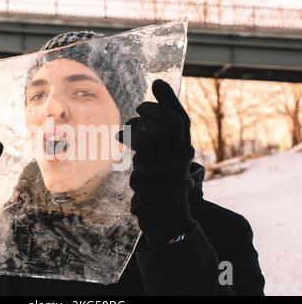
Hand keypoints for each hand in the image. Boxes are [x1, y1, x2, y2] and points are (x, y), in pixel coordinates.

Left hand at [116, 80, 194, 246]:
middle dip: (153, 109)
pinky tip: (120, 138)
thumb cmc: (155, 192)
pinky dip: (130, 138)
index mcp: (182, 151)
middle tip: (138, 107)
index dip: (170, 100)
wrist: (164, 222)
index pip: (182, 120)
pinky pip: (144, 147)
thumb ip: (151, 143)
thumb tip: (139, 120)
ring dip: (138, 127)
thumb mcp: (154, 164)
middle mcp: (180, 157)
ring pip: (156, 133)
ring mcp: (170, 167)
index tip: (157, 82)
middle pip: (173, 122)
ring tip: (126, 131)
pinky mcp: (157, 177)